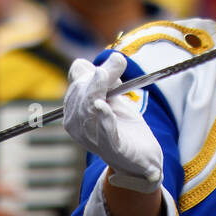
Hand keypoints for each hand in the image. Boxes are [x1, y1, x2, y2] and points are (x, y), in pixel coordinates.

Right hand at [64, 54, 162, 191]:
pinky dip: (103, 118)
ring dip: (98, 89)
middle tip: (119, 62)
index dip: (91, 70)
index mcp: (76, 108)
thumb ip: (110, 78)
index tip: (115, 64)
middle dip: (99, 76)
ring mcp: (91, 137)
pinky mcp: (111, 148)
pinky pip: (103, 131)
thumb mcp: (116, 97)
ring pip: (88, 108)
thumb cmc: (124, 125)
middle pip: (81, 92)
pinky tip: (103, 107)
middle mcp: (77, 123)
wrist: (139, 158)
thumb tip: (114, 57)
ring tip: (106, 76)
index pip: (76, 80)